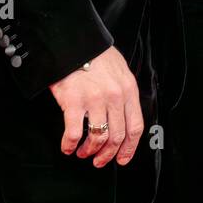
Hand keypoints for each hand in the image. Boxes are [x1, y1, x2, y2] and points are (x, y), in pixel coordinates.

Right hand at [48, 46, 144, 167]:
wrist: (73, 41)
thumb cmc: (94, 54)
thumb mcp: (119, 70)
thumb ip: (124, 92)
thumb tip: (124, 116)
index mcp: (128, 89)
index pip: (135, 127)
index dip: (129, 148)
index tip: (122, 158)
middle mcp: (115, 96)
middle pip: (117, 136)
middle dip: (108, 154)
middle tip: (99, 161)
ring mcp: (95, 100)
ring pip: (98, 138)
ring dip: (90, 151)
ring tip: (83, 152)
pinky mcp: (74, 102)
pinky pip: (74, 133)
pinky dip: (70, 145)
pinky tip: (67, 147)